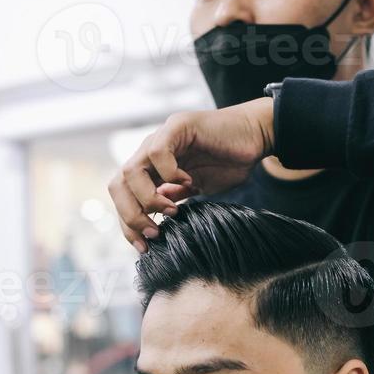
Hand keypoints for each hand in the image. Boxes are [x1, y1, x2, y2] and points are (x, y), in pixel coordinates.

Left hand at [108, 96, 274, 251]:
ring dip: (147, 199)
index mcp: (152, 168)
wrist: (255, 135)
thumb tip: (151, 220)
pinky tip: (188, 182)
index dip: (128, 224)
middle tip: (154, 233)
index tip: (145, 247)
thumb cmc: (230, 161)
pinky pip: (157, 152)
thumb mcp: (197, 188)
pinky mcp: (177, 126)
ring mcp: (161, 137)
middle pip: (117, 185)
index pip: (123, 196)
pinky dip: (168, 174)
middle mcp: (150, 152)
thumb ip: (173, 198)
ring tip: (171, 211)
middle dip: (130, 216)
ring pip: (131, 171)